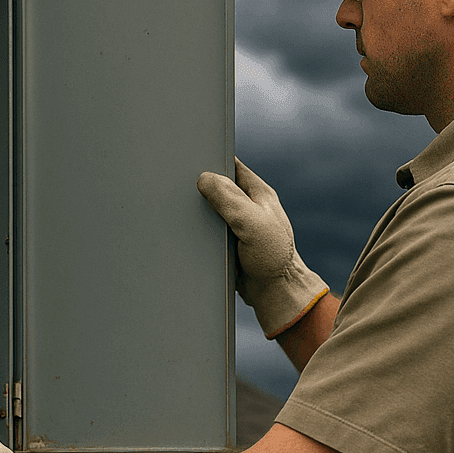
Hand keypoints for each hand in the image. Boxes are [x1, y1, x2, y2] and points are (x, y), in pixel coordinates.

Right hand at [197, 157, 328, 337]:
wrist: (274, 292)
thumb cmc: (273, 256)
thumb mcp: (252, 221)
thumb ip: (229, 198)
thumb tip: (204, 178)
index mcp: (258, 193)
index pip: (232, 166)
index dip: (213, 161)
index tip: (192, 160)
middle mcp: (248, 206)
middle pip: (217, 188)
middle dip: (200, 189)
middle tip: (180, 188)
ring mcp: (237, 225)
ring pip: (209, 211)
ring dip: (197, 213)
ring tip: (178, 210)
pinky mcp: (228, 244)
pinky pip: (208, 232)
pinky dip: (198, 233)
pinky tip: (185, 232)